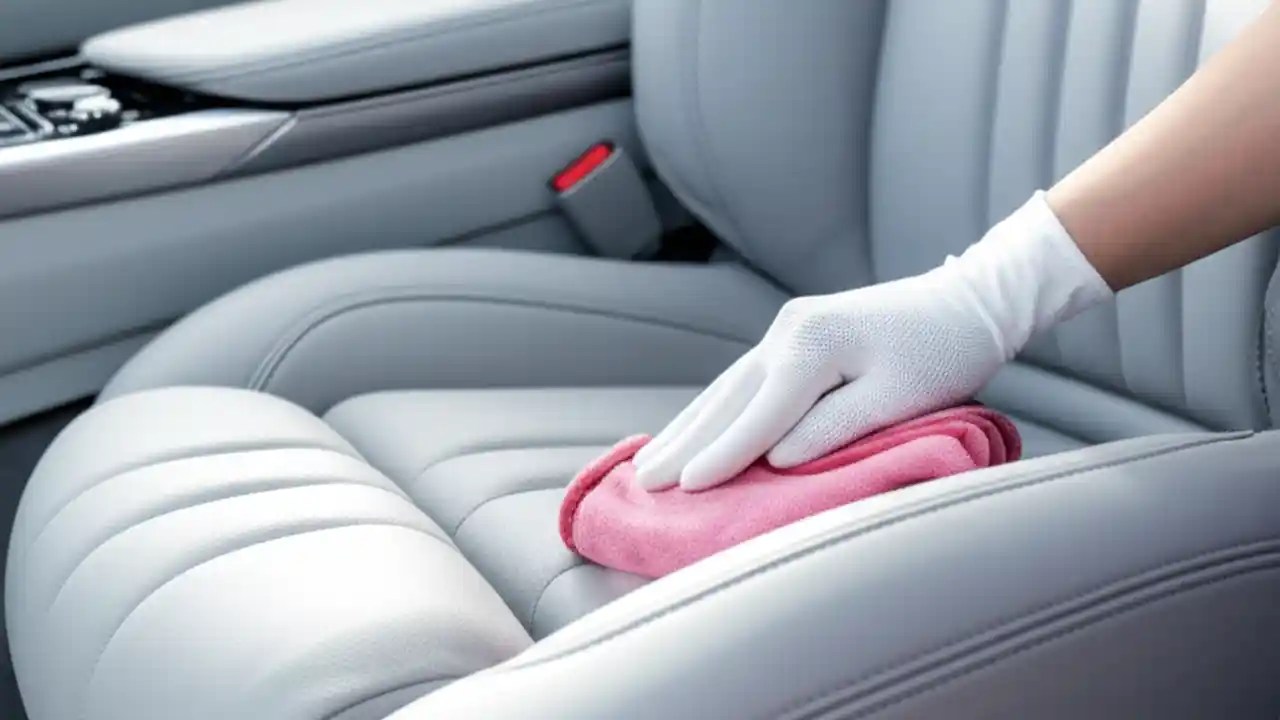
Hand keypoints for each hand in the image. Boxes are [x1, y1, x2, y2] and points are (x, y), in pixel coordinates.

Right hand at [634, 191, 1111, 491]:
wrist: (965, 303)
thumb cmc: (942, 354)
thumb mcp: (899, 397)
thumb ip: (835, 427)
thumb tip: (779, 458)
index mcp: (812, 344)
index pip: (759, 414)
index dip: (722, 456)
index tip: (682, 490)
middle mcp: (788, 332)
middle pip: (727, 399)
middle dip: (684, 443)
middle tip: (640, 481)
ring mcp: (786, 330)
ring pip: (726, 389)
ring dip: (688, 427)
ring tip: (648, 461)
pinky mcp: (793, 337)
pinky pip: (742, 383)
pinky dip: (713, 411)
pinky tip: (692, 430)